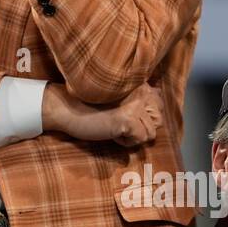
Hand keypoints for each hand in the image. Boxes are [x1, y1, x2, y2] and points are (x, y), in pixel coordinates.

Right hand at [43, 83, 161, 147]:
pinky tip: (112, 133)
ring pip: (150, 133)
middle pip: (158, 121)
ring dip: (133, 136)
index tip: (125, 115)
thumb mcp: (120, 96)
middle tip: (120, 123)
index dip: (145, 117)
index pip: (160, 105)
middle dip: (142, 128)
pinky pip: (139, 139)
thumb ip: (139, 94)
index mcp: (140, 84)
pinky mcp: (128, 119)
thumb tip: (158, 92)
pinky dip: (126, 142)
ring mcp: (135, 105)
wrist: (68, 108)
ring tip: (115, 127)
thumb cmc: (91, 105)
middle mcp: (141, 92)